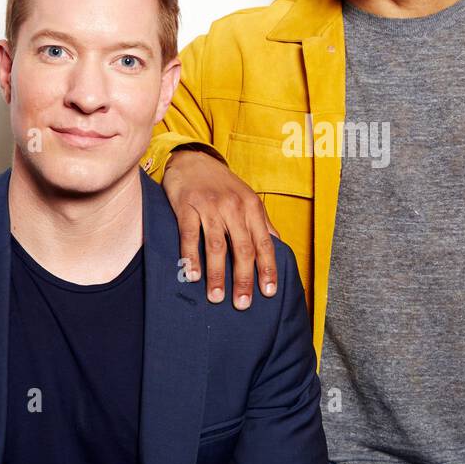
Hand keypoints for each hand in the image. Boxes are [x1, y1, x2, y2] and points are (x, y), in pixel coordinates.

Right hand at [163, 148, 280, 307]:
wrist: (193, 159)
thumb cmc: (222, 184)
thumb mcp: (247, 198)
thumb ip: (261, 223)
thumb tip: (278, 246)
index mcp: (252, 206)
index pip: (264, 243)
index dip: (267, 269)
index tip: (269, 292)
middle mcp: (233, 206)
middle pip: (242, 248)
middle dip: (244, 279)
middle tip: (242, 304)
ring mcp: (209, 206)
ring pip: (216, 246)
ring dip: (217, 274)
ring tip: (217, 297)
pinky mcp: (186, 206)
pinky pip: (189, 235)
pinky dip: (191, 257)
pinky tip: (193, 276)